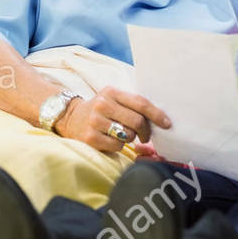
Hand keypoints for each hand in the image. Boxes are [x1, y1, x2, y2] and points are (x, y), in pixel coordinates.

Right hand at [54, 86, 171, 155]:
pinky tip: (111, 140)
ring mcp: (95, 121)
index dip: (157, 114)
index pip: (140, 103)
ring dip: (130, 138)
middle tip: (145, 136)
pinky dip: (118, 146)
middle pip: (137, 121)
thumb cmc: (101, 110)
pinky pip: (116, 145)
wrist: (70, 118)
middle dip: (145, 131)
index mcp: (112, 92)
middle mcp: (102, 104)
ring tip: (121, 134)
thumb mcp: (113, 99)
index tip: (166, 124)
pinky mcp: (90, 137)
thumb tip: (159, 118)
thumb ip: (132, 105)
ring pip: (128, 135)